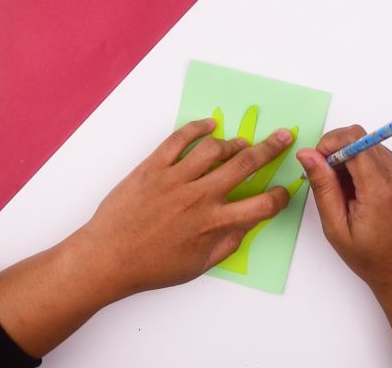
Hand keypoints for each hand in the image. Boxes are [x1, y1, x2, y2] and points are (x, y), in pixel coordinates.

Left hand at [78, 116, 296, 296]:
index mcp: (214, 223)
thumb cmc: (151, 266)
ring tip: (242, 143)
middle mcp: (200, 196)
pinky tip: (209, 125)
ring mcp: (175, 178)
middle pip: (245, 164)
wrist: (108, 257)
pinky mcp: (153, 166)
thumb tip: (246, 226)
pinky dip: (197, 128)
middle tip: (282, 138)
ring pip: (215, 148)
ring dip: (234, 142)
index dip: (279, 196)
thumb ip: (227, 244)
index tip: (283, 190)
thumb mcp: (198, 265)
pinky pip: (179, 139)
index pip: (262, 204)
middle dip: (270, 149)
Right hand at [297, 126, 391, 366]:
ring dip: (351, 160)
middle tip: (329, 182)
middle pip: (361, 139)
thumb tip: (307, 154)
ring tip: (347, 193)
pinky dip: (365, 166)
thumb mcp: (336, 227)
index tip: (318, 162)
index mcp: (382, 189)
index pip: (354, 140)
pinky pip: (381, 156)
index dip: (330, 143)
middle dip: (338, 153)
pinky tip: (360, 192)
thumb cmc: (373, 258)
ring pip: (370, 145)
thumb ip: (322, 186)